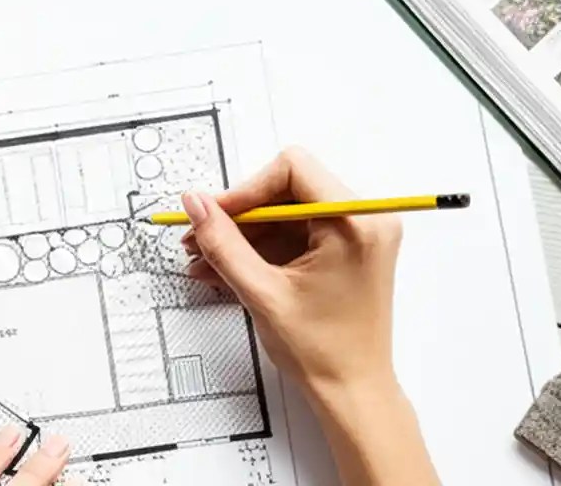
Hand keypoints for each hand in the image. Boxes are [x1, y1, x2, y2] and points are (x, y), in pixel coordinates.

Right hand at [182, 148, 438, 485]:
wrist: (353, 392)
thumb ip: (223, 244)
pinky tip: (228, 267)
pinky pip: (294, 233)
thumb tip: (197, 205)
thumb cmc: (325, 352)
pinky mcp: (345, 250)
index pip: (292, 168)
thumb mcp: (262, 293)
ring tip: (207, 259)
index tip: (215, 213)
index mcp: (354, 224)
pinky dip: (261, 248)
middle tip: (203, 235)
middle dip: (240, 215)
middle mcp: (363, 221)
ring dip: (245, 234)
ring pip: (285, 212)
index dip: (245, 189)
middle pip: (286, 188)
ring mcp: (356, 235)